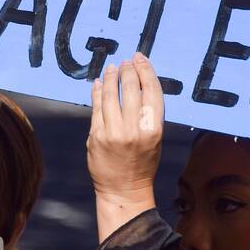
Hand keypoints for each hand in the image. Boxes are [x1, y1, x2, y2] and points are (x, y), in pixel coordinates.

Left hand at [87, 52, 164, 241]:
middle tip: (125, 61)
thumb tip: (140, 81)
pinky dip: (96, 92)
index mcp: (153, 129)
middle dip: (127, 70)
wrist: (123, 190)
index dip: (145, 71)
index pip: (151, 91)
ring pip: (110, 95)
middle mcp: (133, 129)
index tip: (140, 58)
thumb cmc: (142, 161)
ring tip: (111, 68)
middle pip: (130, 89)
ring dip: (110, 77)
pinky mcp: (95, 136)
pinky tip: (98, 83)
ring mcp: (112, 132)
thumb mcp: (154, 137)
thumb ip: (148, 112)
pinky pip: (96, 107)